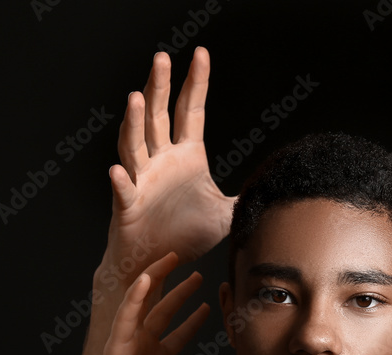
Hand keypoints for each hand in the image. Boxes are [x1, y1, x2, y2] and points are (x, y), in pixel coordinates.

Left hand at [76, 252, 208, 354]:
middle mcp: (132, 341)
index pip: (127, 313)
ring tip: (198, 277)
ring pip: (164, 314)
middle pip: (148, 302)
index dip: (137, 293)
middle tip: (175, 255)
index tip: (148, 274)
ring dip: (180, 296)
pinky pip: (176, 336)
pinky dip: (190, 323)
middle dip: (160, 278)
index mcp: (118, 347)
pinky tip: (205, 309)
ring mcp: (145, 347)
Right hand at [104, 46, 234, 273]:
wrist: (159, 263)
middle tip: (161, 57)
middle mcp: (161, 161)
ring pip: (134, 145)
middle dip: (159, 86)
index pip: (191, 111)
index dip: (196, 83)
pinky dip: (120, 181)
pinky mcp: (128, 205)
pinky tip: (118, 171)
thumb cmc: (186, 236)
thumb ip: (246, 196)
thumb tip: (273, 187)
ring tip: (135, 98)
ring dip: (134, 123)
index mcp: (186, 156)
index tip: (201, 54)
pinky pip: (124, 191)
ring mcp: (141, 180)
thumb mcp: (226, 215)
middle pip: (158, 116)